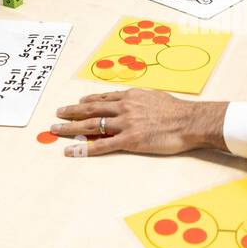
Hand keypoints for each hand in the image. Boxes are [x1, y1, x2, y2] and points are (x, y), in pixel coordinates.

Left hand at [51, 89, 227, 156]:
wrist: (190, 121)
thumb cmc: (178, 110)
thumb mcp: (156, 96)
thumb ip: (142, 99)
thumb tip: (138, 100)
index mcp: (131, 96)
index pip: (104, 98)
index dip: (87, 102)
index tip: (77, 104)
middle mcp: (124, 107)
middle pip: (91, 109)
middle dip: (72, 111)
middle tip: (58, 114)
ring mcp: (125, 124)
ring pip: (92, 124)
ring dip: (71, 127)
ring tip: (56, 129)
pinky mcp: (129, 140)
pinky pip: (102, 145)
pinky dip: (84, 148)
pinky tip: (71, 151)